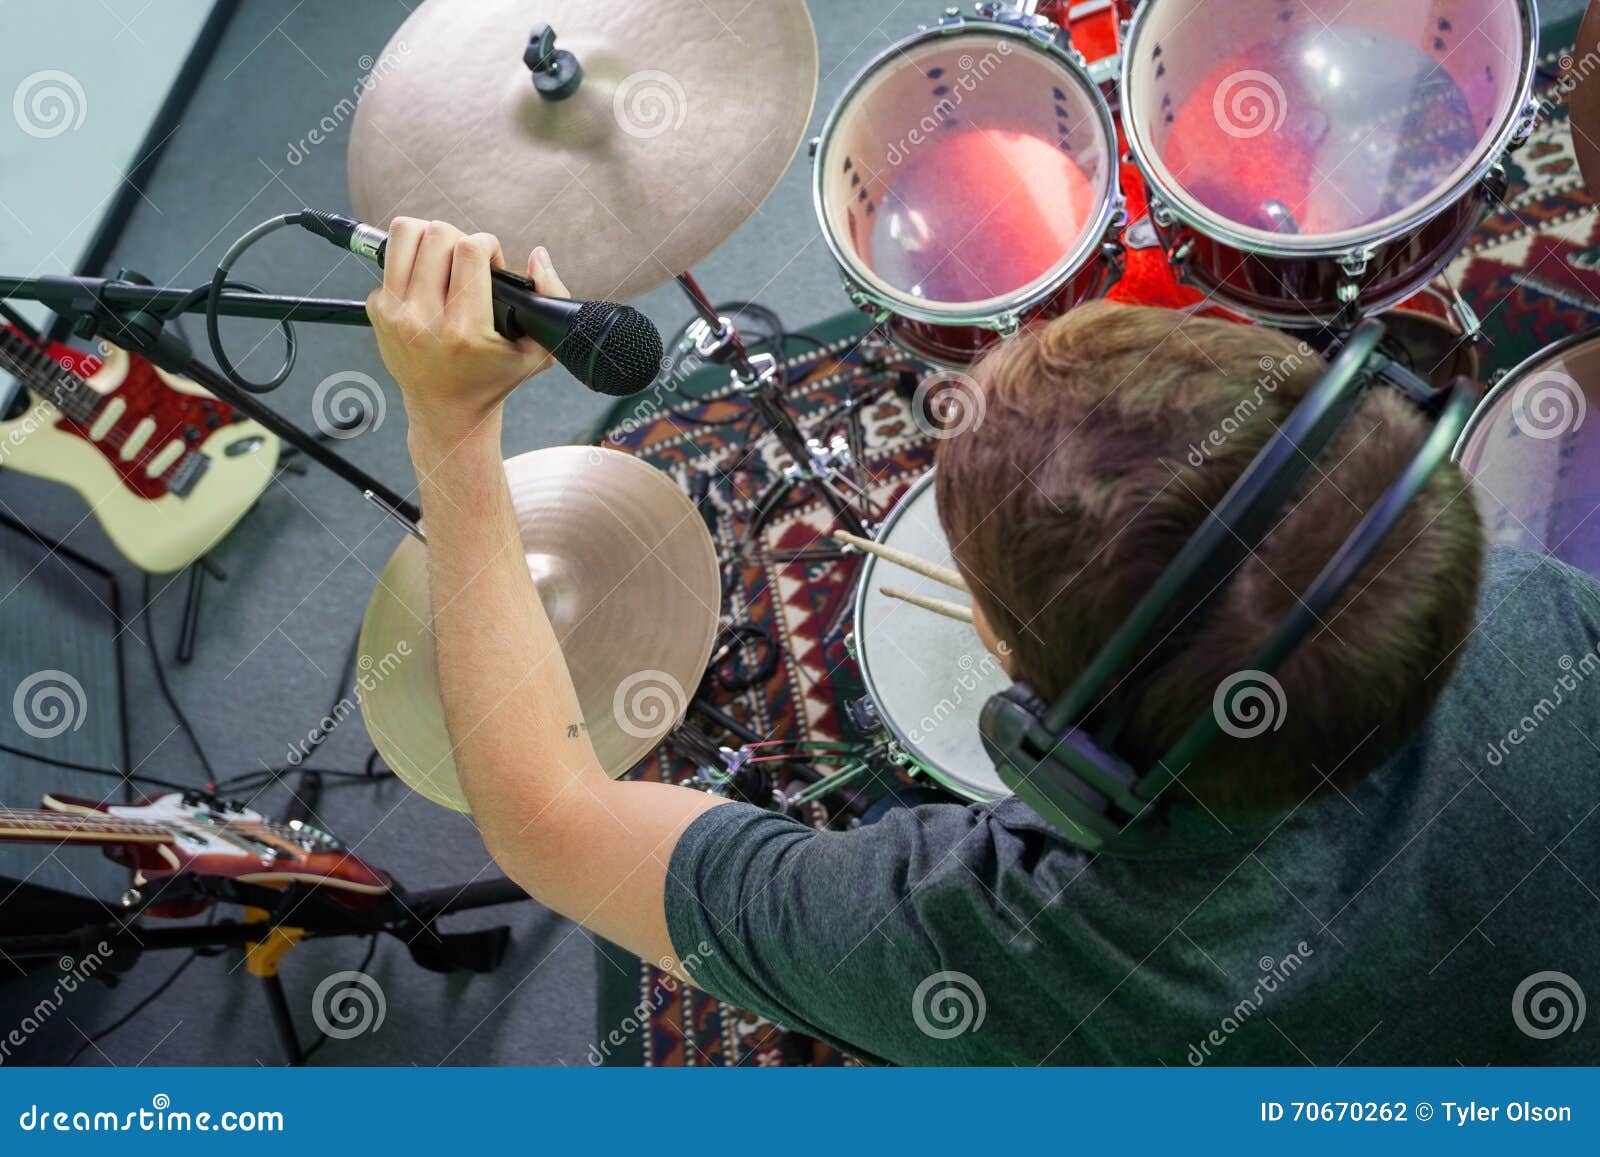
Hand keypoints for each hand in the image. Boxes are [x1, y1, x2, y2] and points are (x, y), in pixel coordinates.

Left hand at [365, 217, 569, 449]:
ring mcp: (396, 314)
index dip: (488, 244)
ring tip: (442, 255)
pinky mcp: (377, 311)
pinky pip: (389, 260)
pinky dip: (409, 263)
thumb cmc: (493, 379)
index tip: (492, 262)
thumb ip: (551, 299)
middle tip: (467, 260)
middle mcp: (424, 320)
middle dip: (459, 238)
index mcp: (465, 329)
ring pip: (404, 234)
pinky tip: (425, 283)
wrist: (446, 411)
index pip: (469, 251)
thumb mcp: (537, 351)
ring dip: (427, 236)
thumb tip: (537, 255)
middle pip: (437, 235)